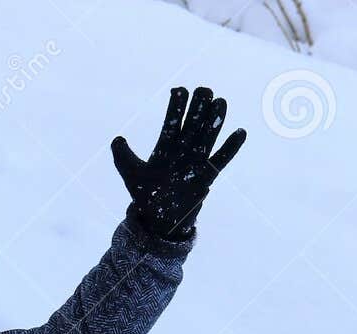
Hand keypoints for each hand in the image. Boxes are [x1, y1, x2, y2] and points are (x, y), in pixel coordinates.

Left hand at [112, 85, 245, 241]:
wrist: (159, 220)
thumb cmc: (146, 196)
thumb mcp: (131, 174)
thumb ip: (123, 156)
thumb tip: (117, 139)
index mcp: (165, 147)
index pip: (172, 121)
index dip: (176, 106)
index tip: (179, 90)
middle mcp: (183, 150)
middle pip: (193, 123)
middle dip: (198, 106)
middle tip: (204, 90)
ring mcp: (196, 161)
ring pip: (208, 135)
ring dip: (215, 119)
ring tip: (220, 102)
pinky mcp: (207, 176)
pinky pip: (221, 159)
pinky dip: (231, 147)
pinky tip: (240, 132)